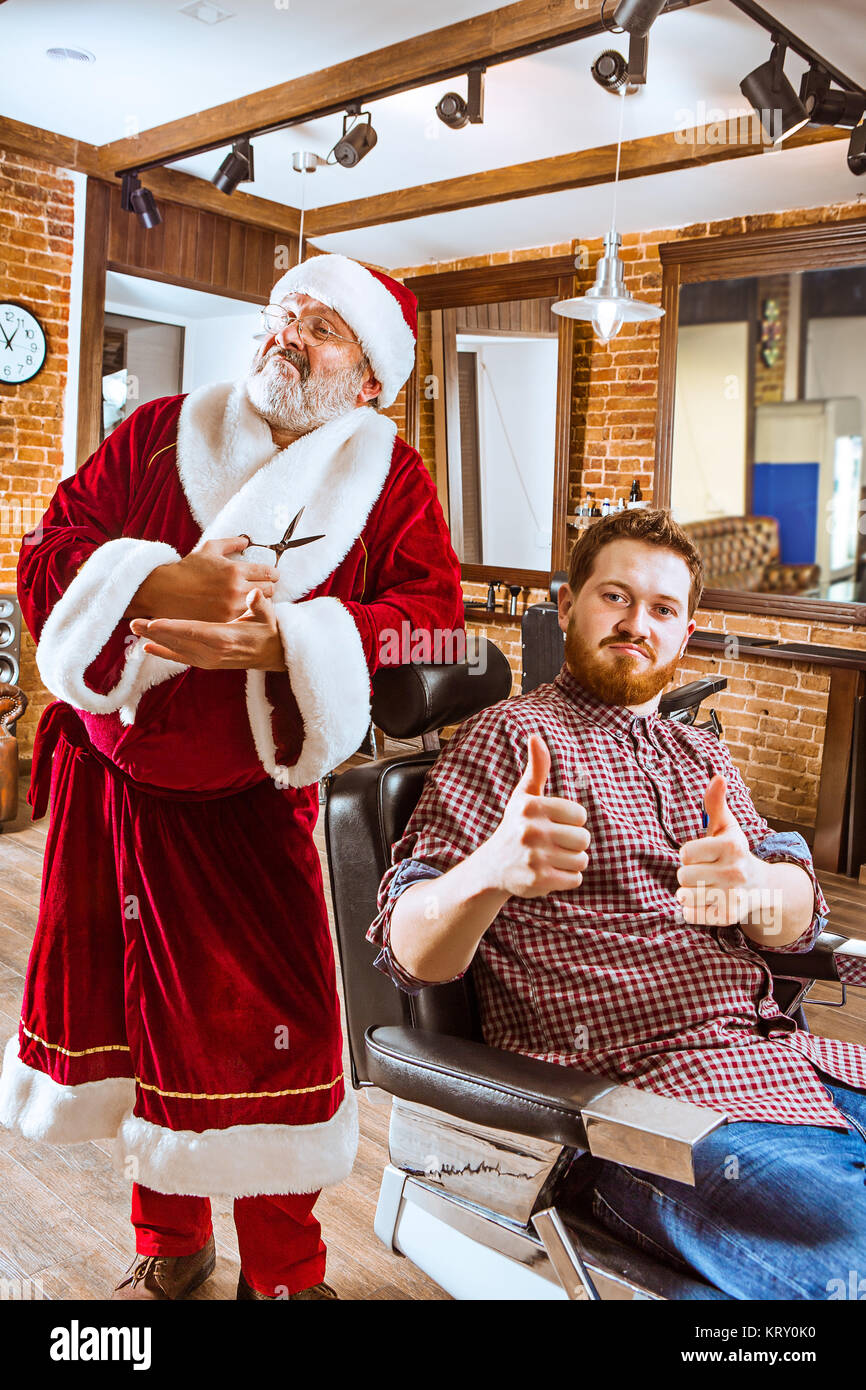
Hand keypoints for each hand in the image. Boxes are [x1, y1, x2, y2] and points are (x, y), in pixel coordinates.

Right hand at [126, 536, 279, 622]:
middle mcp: (236, 589)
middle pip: (269, 590)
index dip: (273, 573)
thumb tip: (246, 541)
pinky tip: (240, 610)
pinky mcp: (225, 622)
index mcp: (235, 570)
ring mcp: (231, 608)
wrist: (165, 592)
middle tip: (260, 586)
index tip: (271, 575)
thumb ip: (230, 542)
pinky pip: (246, 618)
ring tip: (250, 599)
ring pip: (260, 606)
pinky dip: (247, 614)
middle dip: (267, 587)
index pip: (269, 573)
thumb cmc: (186, 569)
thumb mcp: (208, 549)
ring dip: (258, 602)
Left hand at [129, 588, 286, 670]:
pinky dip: (164, 653)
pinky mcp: (206, 663)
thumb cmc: (268, 631)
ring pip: (176, 650)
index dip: (173, 628)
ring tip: (136, 629)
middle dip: (155, 632)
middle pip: (179, 641)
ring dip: (155, 640)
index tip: (154, 623)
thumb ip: (260, 605)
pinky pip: (181, 658)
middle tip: (134, 623)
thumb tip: (256, 594)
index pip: (194, 632)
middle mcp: (214, 652)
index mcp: (226, 638)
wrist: (272, 655)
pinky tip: (148, 647)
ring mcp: (208, 660)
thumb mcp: (268, 616)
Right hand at [479, 733, 589, 898]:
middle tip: (553, 845)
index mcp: (531, 806)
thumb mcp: (523, 796)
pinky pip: (575, 879)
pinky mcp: (538, 881)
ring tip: (551, 859)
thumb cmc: (516, 826)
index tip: (554, 825)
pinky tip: (549, 873)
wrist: (492, 868)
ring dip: (571, 862)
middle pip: (583, 839)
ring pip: (581, 860)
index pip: (581, 815)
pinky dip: (567, 879)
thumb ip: (536, 768)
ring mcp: (534, 857)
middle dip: (573, 844)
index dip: (572, 822)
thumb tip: (535, 736)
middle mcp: (531, 830)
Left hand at [676, 775, 768, 925]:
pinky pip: (691, 915)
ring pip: (685, 896)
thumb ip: (715, 803)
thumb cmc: (734, 852)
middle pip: (683, 875)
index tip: (702, 855)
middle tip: (704, 872)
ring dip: (688, 892)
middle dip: (688, 874)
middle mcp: (735, 872)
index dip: (689, 854)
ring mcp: (733, 897)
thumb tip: (718, 776)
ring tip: (704, 887)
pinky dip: (692, 910)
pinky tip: (705, 902)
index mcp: (732, 847)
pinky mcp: (728, 917)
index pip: (685, 853)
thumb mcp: (727, 827)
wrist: (763, 887)